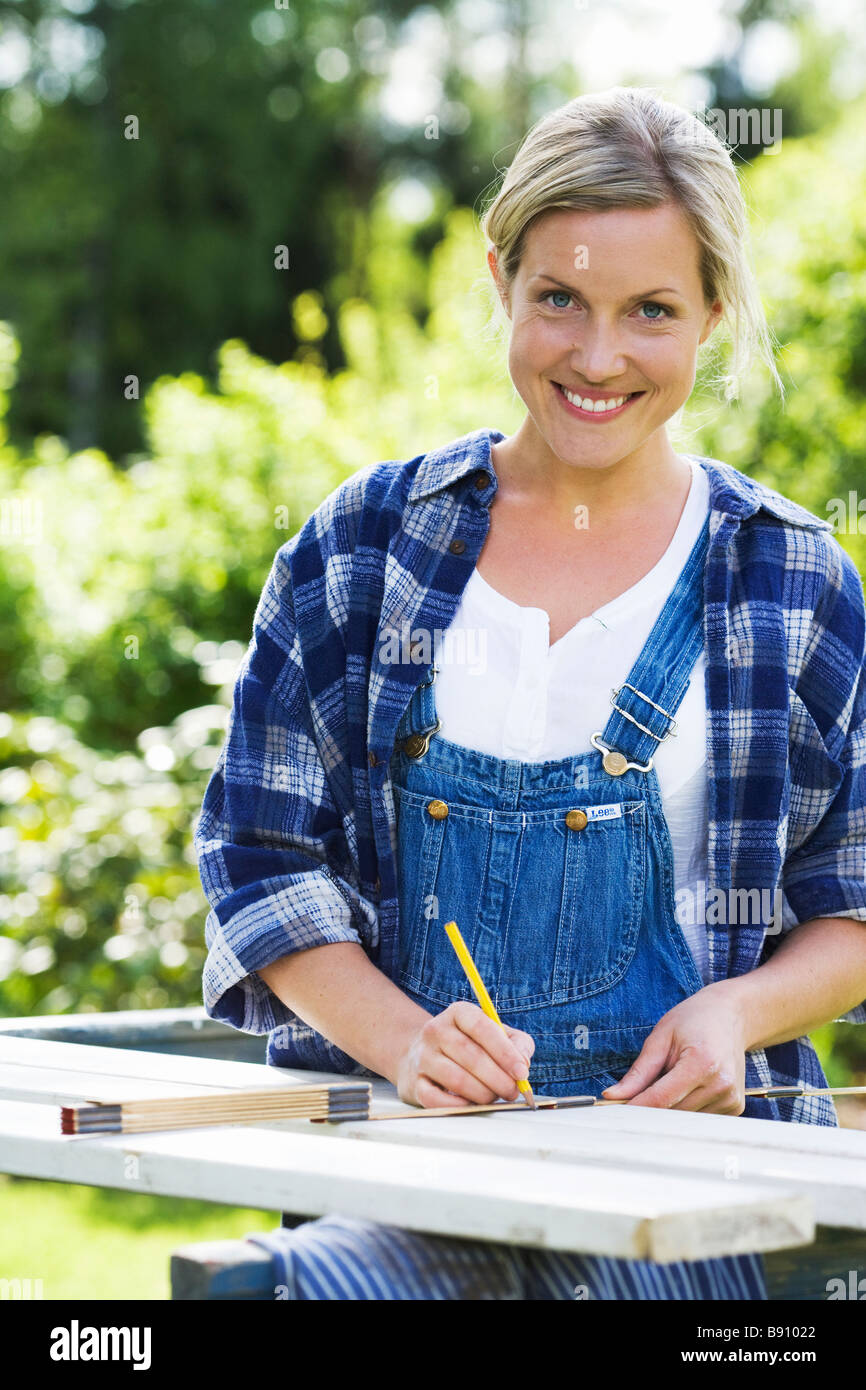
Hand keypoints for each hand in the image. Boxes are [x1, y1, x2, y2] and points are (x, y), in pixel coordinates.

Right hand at [394, 1001, 534, 1108]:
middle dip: (498, 1078)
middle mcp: (436, 1030)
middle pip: (470, 1055)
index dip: (505, 1051)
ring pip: (456, 1079)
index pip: (481, 1026)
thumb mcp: (495, 1034)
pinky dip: (458, 1106)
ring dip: (482, 1094)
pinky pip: (436, 1099)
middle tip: (512, 1091)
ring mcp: (422, 1057)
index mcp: (458, 1013)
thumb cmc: (468, 1044)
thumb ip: (517, 1043)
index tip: (521, 1072)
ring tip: (493, 1097)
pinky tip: (471, 1104)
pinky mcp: (414, 1082)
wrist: (421, 1053)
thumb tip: (523, 1063)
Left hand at [601, 983, 747, 1113]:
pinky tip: (685, 1089)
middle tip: (631, 1098)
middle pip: (672, 1113)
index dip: (634, 1107)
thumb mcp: (661, 1037)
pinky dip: (685, 1109)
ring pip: (684, 1121)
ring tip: (667, 1082)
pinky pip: (699, 1119)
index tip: (613, 1112)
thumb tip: (612, 1096)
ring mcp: (731, 1099)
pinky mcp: (735, 1108)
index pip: (661, 1098)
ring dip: (668, 1110)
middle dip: (648, 1109)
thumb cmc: (694, 1020)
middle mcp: (721, 1085)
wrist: (731, 1016)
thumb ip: (638, 1072)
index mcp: (702, 1063)